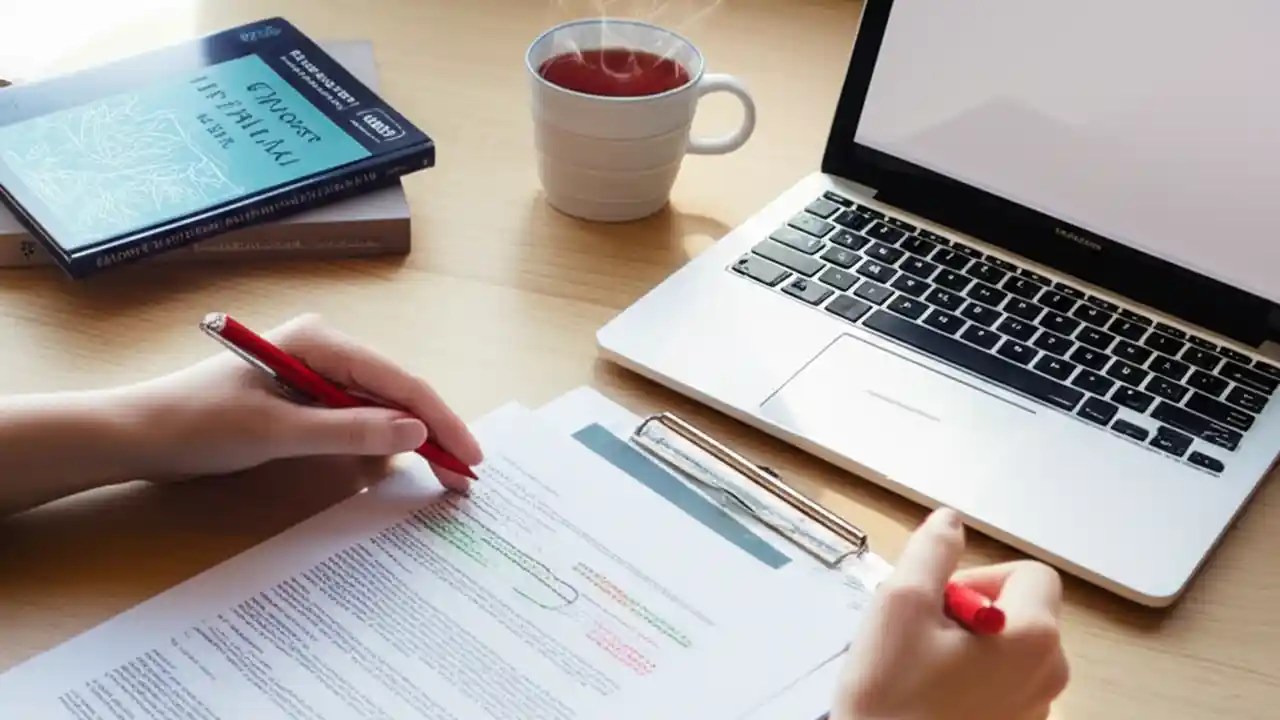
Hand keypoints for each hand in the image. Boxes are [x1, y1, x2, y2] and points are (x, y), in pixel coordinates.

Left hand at [127, 313, 482, 489]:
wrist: (140, 434)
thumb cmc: (199, 424)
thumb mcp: (276, 432)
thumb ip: (348, 430)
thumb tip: (416, 431)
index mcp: (322, 341)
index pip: (398, 380)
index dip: (439, 420)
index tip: (469, 457)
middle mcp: (326, 350)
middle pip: (396, 392)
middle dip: (433, 432)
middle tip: (464, 475)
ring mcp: (317, 374)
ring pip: (382, 407)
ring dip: (411, 439)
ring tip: (443, 473)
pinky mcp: (307, 399)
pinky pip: (358, 419)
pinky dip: (381, 443)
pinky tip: (402, 463)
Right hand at [830, 508, 1068, 719]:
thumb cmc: (890, 700)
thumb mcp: (899, 606)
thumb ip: (932, 552)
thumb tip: (951, 521)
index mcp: (1032, 638)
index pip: (1032, 574)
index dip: (982, 576)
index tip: (940, 601)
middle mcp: (1048, 678)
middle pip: (1024, 614)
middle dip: (973, 612)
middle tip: (922, 636)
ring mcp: (1033, 714)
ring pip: (1010, 655)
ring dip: (971, 649)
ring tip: (920, 671)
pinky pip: (1001, 692)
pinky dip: (970, 685)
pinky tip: (928, 701)